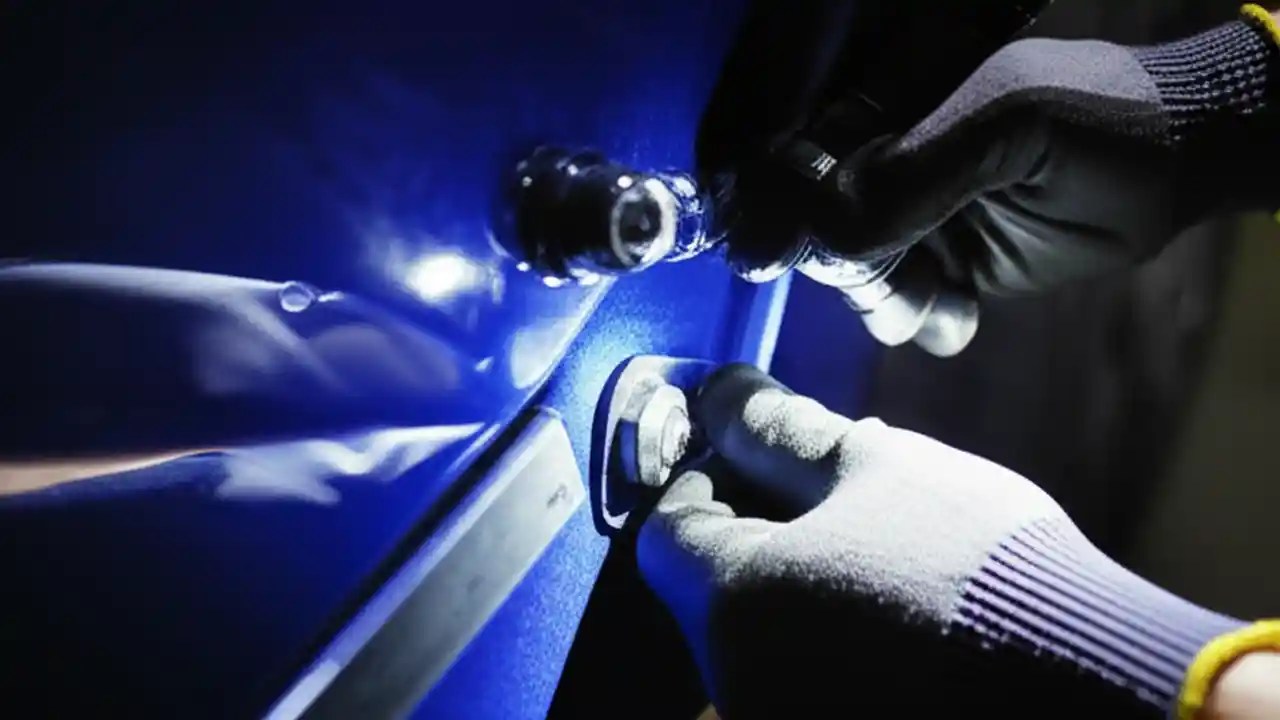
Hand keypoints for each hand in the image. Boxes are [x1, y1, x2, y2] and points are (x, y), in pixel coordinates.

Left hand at [637, 364, 1243, 717]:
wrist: (1095, 687)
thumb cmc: (976, 565)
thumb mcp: (876, 468)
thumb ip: (782, 431)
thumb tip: (722, 395)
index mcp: (731, 605)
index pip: (668, 528)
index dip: (706, 472)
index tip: (755, 447)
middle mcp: (738, 676)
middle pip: (711, 584)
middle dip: (753, 523)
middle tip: (820, 485)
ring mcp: (783, 713)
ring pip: (760, 628)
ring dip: (793, 574)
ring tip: (870, 538)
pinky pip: (801, 667)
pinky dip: (824, 625)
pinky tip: (890, 599)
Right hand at [807, 20, 1278, 296]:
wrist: (1175, 167)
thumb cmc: (1097, 117)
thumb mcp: (1002, 127)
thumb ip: (908, 176)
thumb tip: (822, 234)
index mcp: (882, 105)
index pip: (791, 157)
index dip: (771, 206)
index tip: (770, 253)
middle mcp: (884, 160)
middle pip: (813, 229)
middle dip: (852, 268)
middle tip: (908, 278)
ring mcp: (911, 215)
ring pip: (855, 279)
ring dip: (894, 304)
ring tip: (950, 300)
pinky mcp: (944, 264)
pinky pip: (903, 310)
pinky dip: (928, 322)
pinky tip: (966, 313)